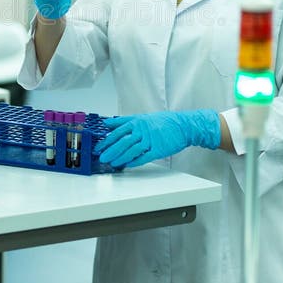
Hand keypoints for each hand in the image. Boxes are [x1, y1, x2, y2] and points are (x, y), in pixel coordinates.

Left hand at [95, 110, 220, 168]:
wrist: (182, 125)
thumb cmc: (163, 122)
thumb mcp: (142, 117)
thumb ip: (124, 121)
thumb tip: (107, 123)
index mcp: (137, 122)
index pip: (118, 131)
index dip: (107, 140)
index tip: (99, 147)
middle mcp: (143, 130)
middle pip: (123, 141)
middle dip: (111, 150)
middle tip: (102, 157)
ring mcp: (151, 140)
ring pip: (132, 150)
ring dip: (121, 157)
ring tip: (112, 162)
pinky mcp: (158, 149)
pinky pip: (145, 156)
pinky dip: (135, 161)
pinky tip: (127, 164)